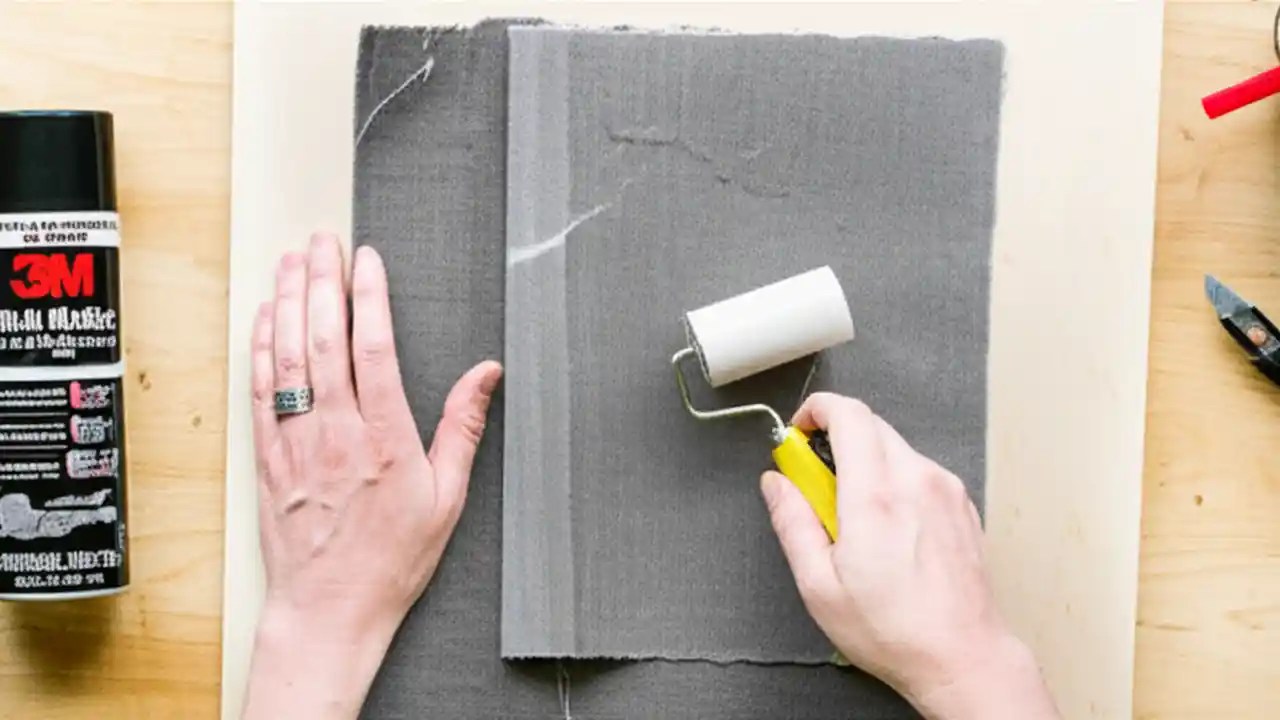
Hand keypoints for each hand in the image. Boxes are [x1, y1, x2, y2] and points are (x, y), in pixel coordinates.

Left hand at [241, 233, 501, 719]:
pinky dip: (260, 349)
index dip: (369, 296)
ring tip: (291, 262)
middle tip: (323, 241)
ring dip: (286, 302)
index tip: (367, 260)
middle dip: (321, 281)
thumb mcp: (446, 497)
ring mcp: (296, 443)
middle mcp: (336, 433)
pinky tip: (263, 320)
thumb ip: (463, 428)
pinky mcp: (268, 458)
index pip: (375, 348)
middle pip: (324, 339)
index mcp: (385, 439)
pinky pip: (261, 391)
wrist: (330, 610)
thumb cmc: (392, 559)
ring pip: (286, 356)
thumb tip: (487, 374)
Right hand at [761, 393, 1058, 719]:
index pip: (848, 414)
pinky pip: (919, 472)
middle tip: (817, 486)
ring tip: (854, 518)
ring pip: (895, 448)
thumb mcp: (819, 585)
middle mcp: (916, 481)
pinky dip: (895, 483)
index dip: (816, 410)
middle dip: (835, 440)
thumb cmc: (893, 630)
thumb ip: (792, 522)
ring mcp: (946, 489)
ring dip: (866, 464)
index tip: (798, 432)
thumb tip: (776, 484)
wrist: (964, 657)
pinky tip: (889, 530)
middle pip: (870, 425)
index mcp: (875, 496)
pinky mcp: (962, 504)